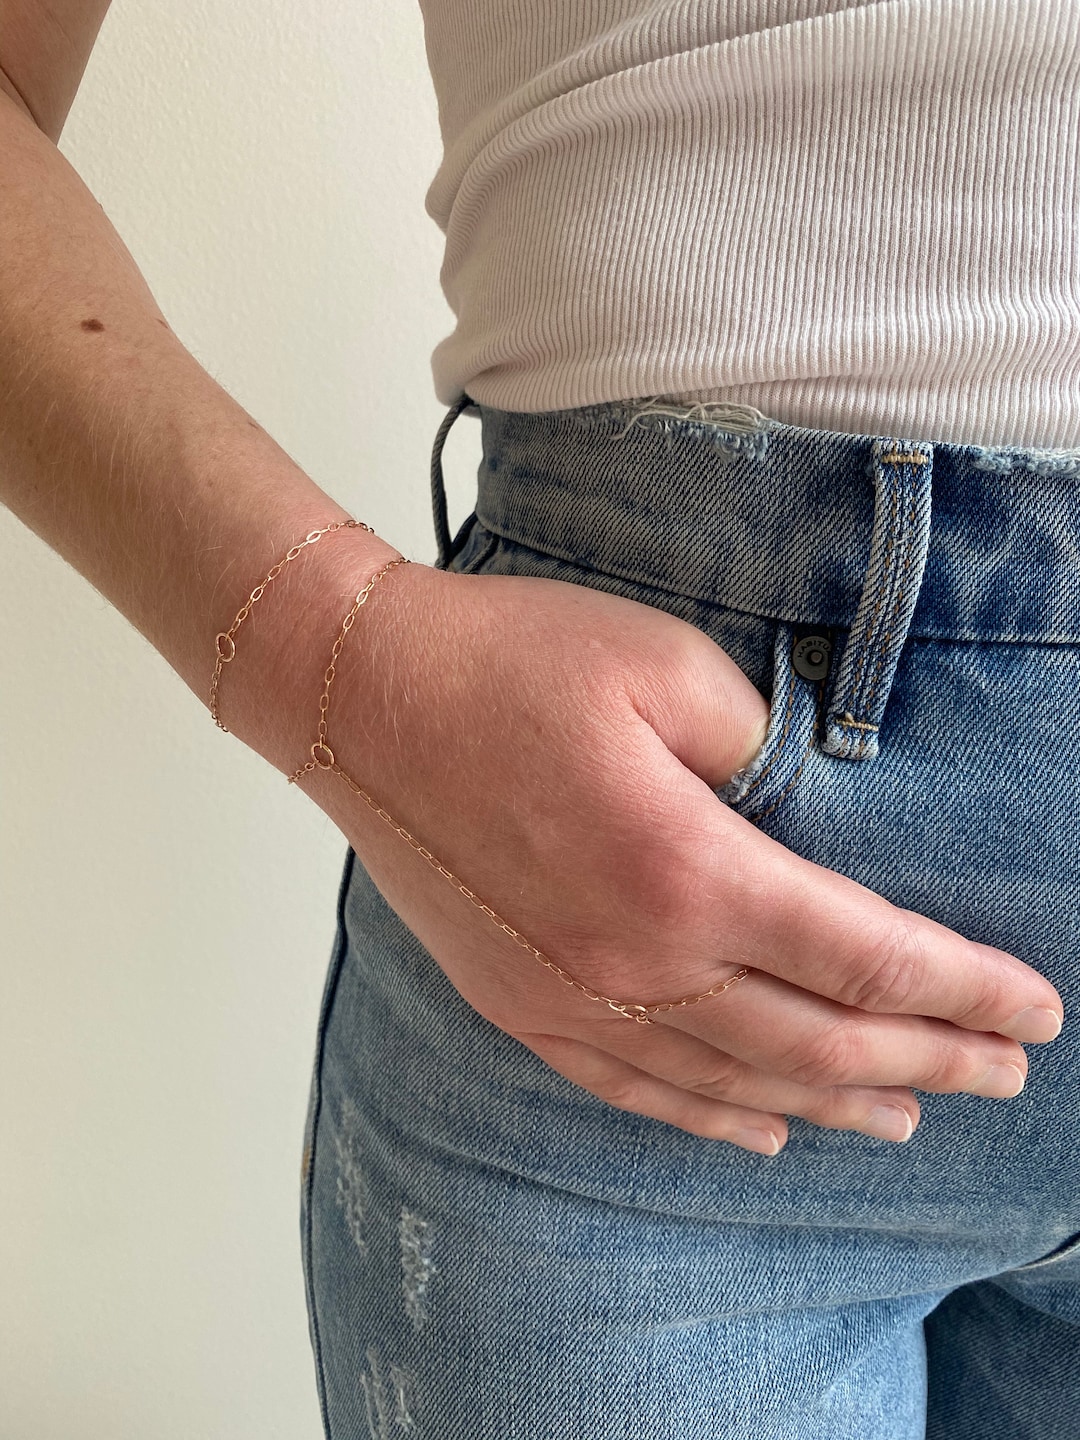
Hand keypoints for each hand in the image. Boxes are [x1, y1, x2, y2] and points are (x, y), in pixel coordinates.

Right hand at [296, 558, 1062, 1154]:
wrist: (357, 694)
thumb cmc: (505, 663)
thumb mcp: (664, 665)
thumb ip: (759, 746)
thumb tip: (802, 812)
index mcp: (686, 870)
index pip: (866, 957)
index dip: (962, 988)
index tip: (1032, 1008)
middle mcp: (637, 960)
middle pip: (818, 1040)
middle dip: (929, 1058)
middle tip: (1005, 1072)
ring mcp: (572, 996)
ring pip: (736, 1084)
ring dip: (837, 1102)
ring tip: (911, 1112)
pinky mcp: (520, 1004)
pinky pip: (637, 1090)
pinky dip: (715, 1119)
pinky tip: (764, 1130)